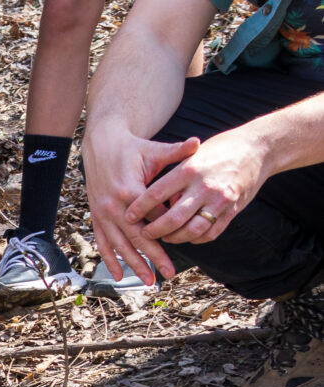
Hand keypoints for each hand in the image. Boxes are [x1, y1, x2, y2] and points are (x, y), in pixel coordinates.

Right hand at [83, 125, 197, 284]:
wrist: (101, 144)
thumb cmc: (132, 148)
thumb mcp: (154, 149)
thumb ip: (176, 151)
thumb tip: (199, 142)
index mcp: (129, 189)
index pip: (153, 216)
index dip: (168, 230)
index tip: (184, 243)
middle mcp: (113, 205)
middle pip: (137, 236)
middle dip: (153, 257)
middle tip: (169, 273)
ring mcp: (102, 213)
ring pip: (119, 244)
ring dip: (133, 264)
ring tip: (149, 280)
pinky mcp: (96, 216)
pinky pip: (103, 242)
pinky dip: (110, 260)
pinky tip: (119, 276)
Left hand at [123, 124, 265, 241]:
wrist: (258, 148)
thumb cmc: (221, 149)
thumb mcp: (194, 156)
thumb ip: (176, 177)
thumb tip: (161, 201)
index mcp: (190, 169)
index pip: (157, 192)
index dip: (140, 207)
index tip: (129, 216)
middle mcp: (204, 187)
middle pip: (173, 218)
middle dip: (154, 231)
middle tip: (144, 234)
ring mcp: (221, 201)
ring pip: (191, 230)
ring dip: (175, 238)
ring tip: (165, 237)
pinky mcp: (233, 211)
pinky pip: (210, 233)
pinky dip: (195, 238)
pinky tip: (187, 236)